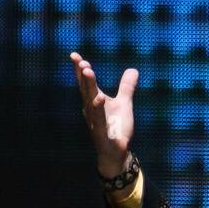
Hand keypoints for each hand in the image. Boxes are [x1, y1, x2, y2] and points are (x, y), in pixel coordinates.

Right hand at [69, 51, 137, 177]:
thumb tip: (133, 69)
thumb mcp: (124, 104)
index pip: (85, 82)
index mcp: (94, 101)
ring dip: (88, 86)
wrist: (116, 152)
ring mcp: (94, 121)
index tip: (74, 55)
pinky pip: (99, 119)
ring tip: (88, 71)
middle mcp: (91, 109)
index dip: (79, 69)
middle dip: (83, 75)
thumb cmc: (117, 127)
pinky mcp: (101, 133)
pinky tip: (99, 98)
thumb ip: (126, 87)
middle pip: (86, 89)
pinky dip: (98, 109)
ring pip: (90, 101)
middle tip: (81, 61)